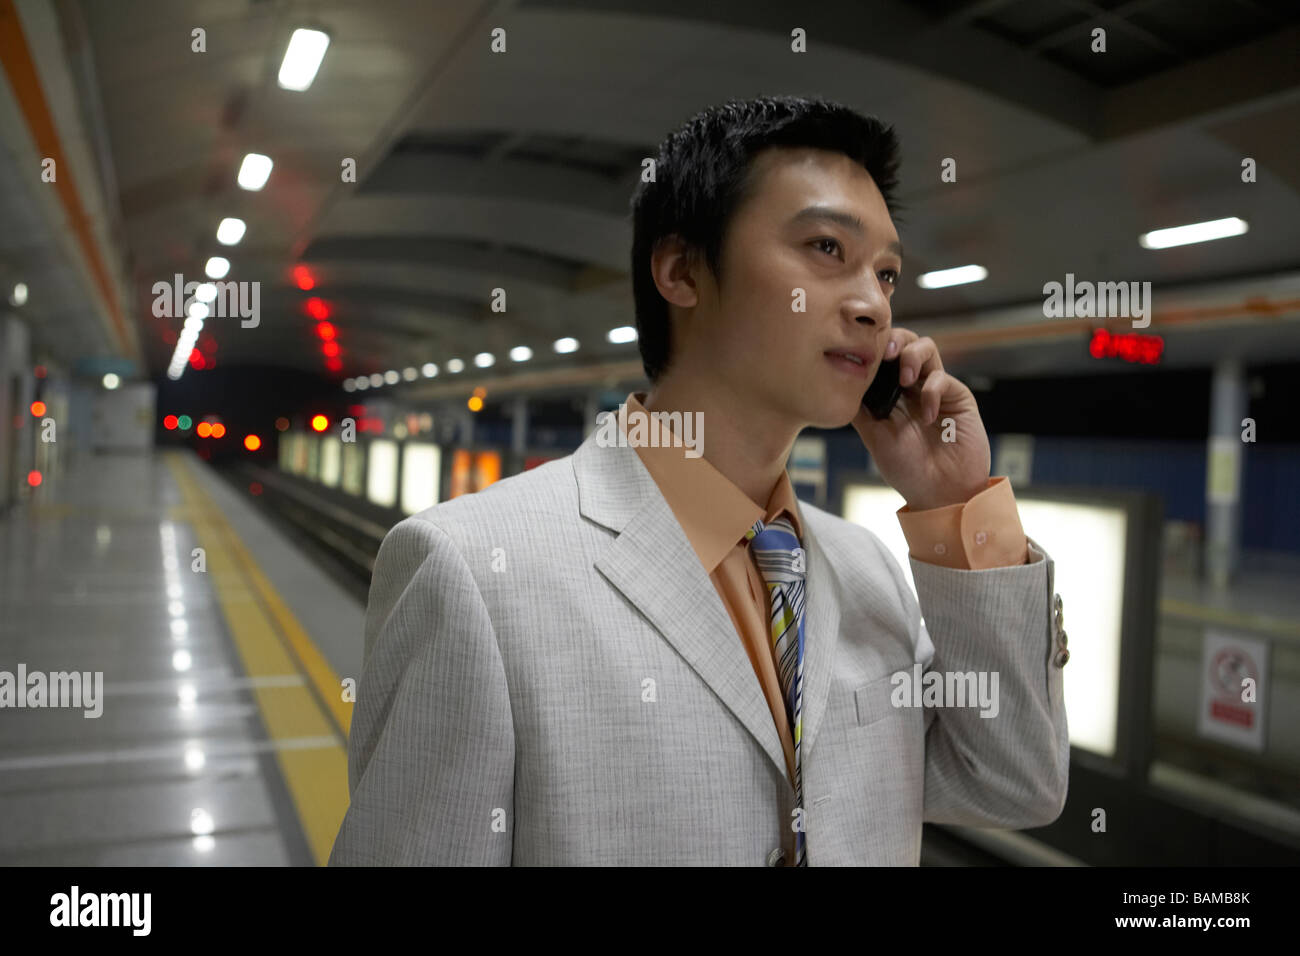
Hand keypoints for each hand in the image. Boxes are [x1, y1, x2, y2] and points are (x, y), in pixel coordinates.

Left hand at [850, 328, 990, 510]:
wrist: (940, 493)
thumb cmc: (907, 469)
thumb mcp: (874, 437)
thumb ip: (860, 410)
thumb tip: (838, 383)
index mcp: (890, 393)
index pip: (881, 357)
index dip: (872, 347)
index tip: (860, 351)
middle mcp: (913, 386)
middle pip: (905, 342)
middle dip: (894, 339)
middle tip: (885, 353)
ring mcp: (936, 389)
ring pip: (926, 348)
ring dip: (912, 355)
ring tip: (905, 378)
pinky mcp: (958, 397)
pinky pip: (943, 378)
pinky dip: (932, 391)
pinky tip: (928, 416)